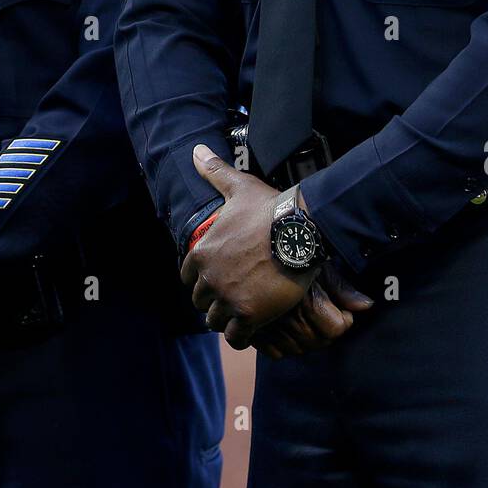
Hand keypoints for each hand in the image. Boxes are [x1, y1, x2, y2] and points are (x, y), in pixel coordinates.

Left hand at [183, 146, 313, 349]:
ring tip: (242, 314)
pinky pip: (236, 337)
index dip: (201, 278)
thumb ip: (214, 172)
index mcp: (202, 252)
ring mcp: (228, 298)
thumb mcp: (238, 187)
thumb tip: (196, 151)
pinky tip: (252, 329)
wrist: (300, 228)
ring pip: (215, 321)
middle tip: (232, 296)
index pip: (188, 277)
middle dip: (214, 299)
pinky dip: (241, 336)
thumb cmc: (269, 208)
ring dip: (226, 319)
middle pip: (201, 301)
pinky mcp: (249, 315)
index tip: (217, 277)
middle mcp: (209, 278)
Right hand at [252, 263, 373, 359]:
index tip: (338, 309)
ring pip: (296, 349)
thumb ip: (342, 289)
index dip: (342, 319)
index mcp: (306, 301)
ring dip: (303, 338)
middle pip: (317, 342)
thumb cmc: (291, 253)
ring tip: (302, 316)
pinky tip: (283, 325)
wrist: (254, 246)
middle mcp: (287, 317)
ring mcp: (267, 326)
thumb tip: (367, 306)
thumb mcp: (319, 266)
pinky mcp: (250, 332)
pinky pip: (275, 352)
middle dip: (324, 330)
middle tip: (321, 312)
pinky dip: (281, 343)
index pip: (335, 329)